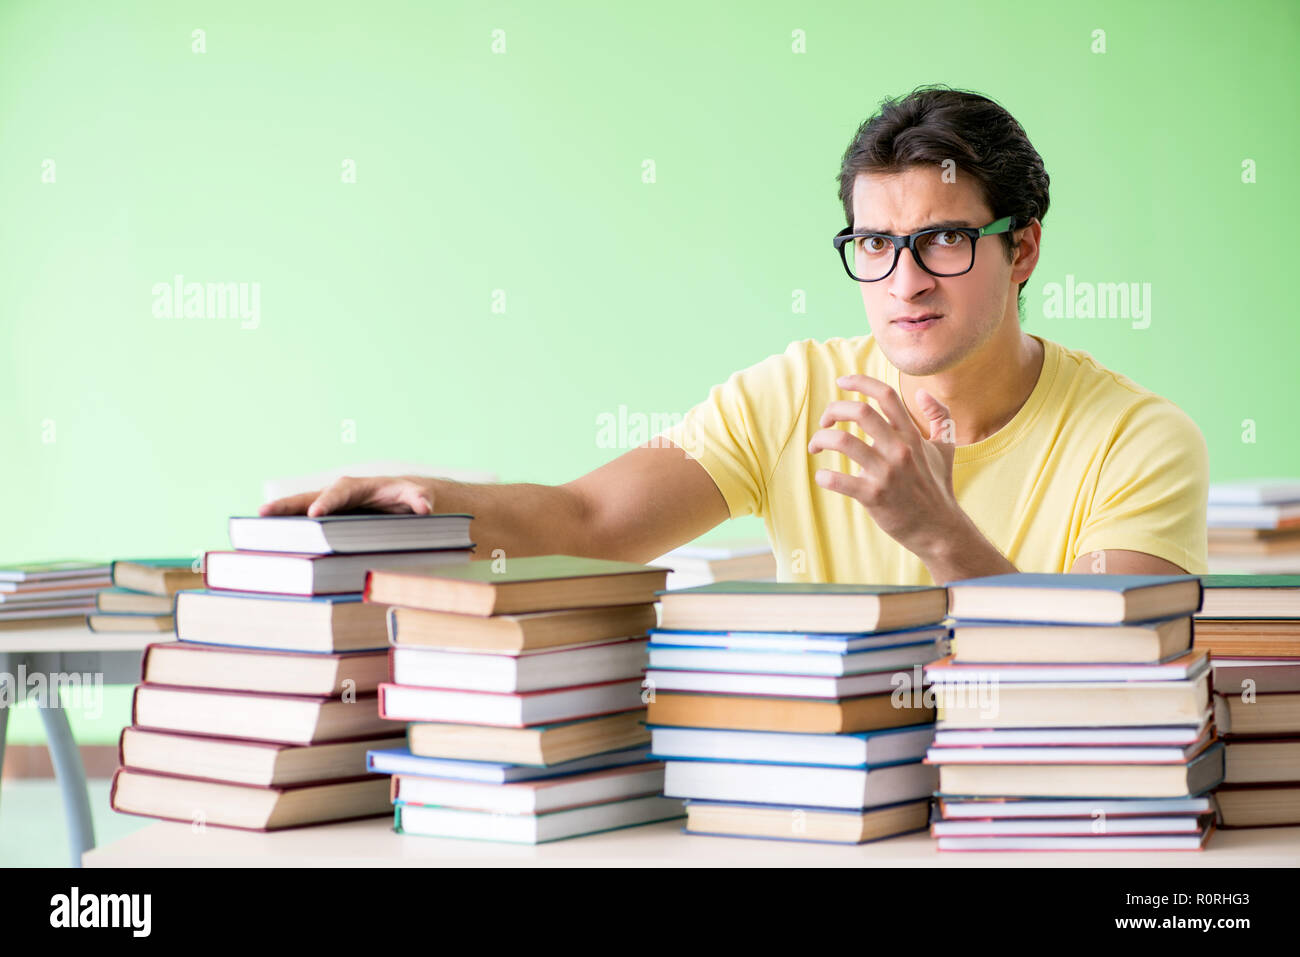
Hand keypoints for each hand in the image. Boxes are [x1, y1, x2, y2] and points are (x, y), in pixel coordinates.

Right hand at [258, 475, 435, 517]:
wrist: (405, 500)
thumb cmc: (410, 497)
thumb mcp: (419, 495)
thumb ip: (420, 498)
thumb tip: (423, 507)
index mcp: (360, 486)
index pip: (341, 492)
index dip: (328, 502)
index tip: (315, 514)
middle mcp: (339, 494)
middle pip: (310, 497)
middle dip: (288, 505)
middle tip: (264, 514)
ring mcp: (331, 507)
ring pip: (301, 510)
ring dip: (280, 518)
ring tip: (255, 527)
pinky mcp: (328, 520)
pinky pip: (305, 524)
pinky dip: (288, 531)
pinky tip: (270, 543)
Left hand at [807, 375, 962, 556]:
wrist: (938, 529)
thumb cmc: (937, 487)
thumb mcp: (946, 448)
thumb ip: (941, 416)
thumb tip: (923, 393)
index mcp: (911, 435)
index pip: (886, 396)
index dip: (861, 382)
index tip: (842, 381)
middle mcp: (899, 450)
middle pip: (860, 412)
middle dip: (834, 410)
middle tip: (824, 421)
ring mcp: (886, 473)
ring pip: (844, 442)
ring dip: (821, 439)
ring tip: (815, 446)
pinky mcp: (874, 496)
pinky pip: (840, 481)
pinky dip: (825, 476)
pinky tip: (822, 477)